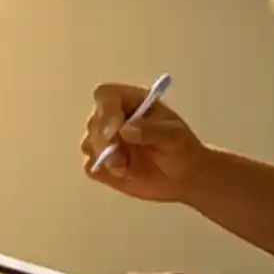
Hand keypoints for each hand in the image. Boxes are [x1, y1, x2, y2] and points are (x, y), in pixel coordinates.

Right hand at [82, 83, 211, 202]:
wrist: (185, 178)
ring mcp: (106, 142)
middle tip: (120, 158)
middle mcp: (114, 118)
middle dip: (103, 141)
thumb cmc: (182, 149)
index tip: (116, 129)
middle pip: (94, 121)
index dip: (106, 110)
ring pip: (88, 144)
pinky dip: (102, 171)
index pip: (106, 95)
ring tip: (125, 168)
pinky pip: (91, 166)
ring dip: (103, 157)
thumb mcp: (175, 137)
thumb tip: (124, 130)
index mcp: (131, 102)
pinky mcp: (103, 164)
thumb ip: (153, 131)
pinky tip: (123, 174)